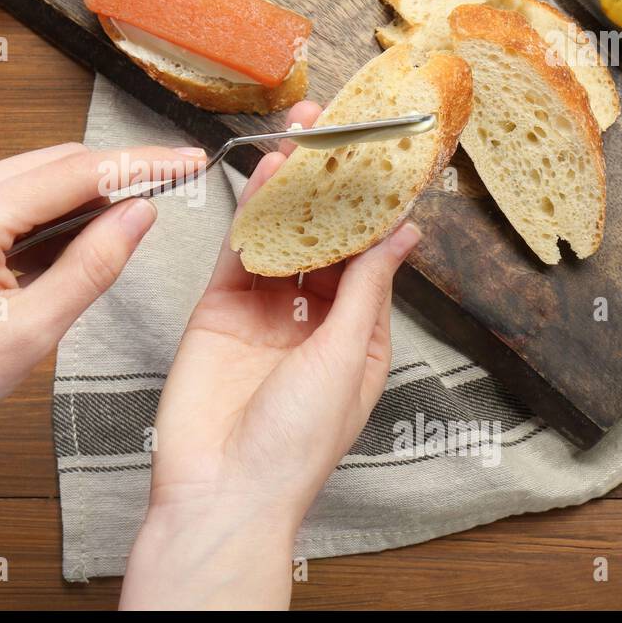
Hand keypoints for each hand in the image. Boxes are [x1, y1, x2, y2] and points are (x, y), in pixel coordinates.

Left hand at [0, 142, 205, 459]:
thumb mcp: (34, 331)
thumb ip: (94, 264)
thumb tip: (143, 212)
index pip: (79, 171)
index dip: (144, 163)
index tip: (192, 160)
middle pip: (59, 160)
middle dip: (119, 175)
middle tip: (175, 192)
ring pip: (39, 173)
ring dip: (87, 194)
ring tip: (125, 230)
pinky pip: (15, 195)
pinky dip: (54, 211)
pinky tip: (77, 242)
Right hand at [121, 102, 420, 609]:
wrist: (221, 491)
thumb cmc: (295, 445)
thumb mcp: (346, 357)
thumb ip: (364, 288)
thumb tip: (403, 231)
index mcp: (357, 339)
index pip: (369, 259)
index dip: (375, 210)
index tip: (385, 160)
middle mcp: (312, 323)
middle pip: (322, 241)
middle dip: (328, 189)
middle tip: (334, 131)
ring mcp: (263, 315)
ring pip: (279, 239)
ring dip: (289, 192)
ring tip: (299, 137)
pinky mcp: (218, 312)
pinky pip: (238, 254)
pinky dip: (250, 216)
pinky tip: (264, 179)